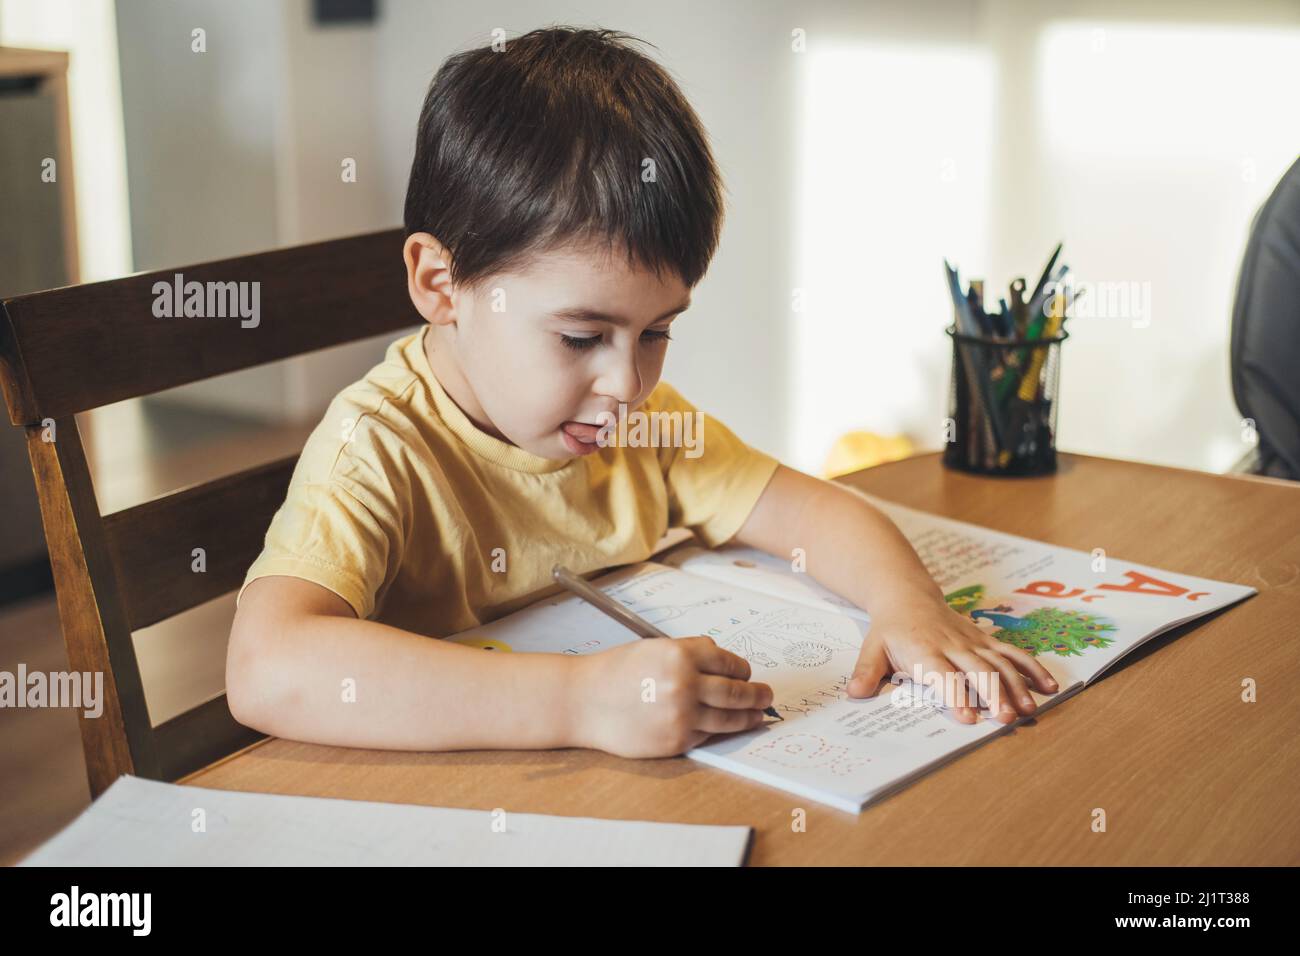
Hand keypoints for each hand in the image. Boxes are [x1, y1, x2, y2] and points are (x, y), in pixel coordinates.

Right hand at [575, 636, 773, 757]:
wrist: (583, 702)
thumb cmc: (615, 672)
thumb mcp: (653, 648)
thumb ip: (690, 652)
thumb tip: (724, 663)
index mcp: (681, 654)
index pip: (729, 662)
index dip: (742, 669)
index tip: (747, 674)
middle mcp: (685, 683)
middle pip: (737, 691)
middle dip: (757, 694)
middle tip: (766, 695)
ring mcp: (682, 715)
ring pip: (730, 718)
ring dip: (749, 716)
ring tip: (758, 715)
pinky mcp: (676, 741)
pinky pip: (708, 736)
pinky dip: (719, 731)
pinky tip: (726, 728)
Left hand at [846, 596, 1059, 723]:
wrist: (907, 595)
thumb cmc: (889, 628)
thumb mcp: (872, 647)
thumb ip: (867, 671)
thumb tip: (855, 693)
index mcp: (923, 649)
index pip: (941, 674)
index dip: (955, 694)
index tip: (967, 717)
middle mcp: (952, 645)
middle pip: (977, 670)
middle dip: (993, 695)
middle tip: (1006, 719)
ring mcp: (973, 642)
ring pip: (1000, 663)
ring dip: (1017, 686)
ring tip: (1030, 710)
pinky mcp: (986, 641)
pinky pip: (1013, 653)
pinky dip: (1032, 668)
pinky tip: (1050, 687)